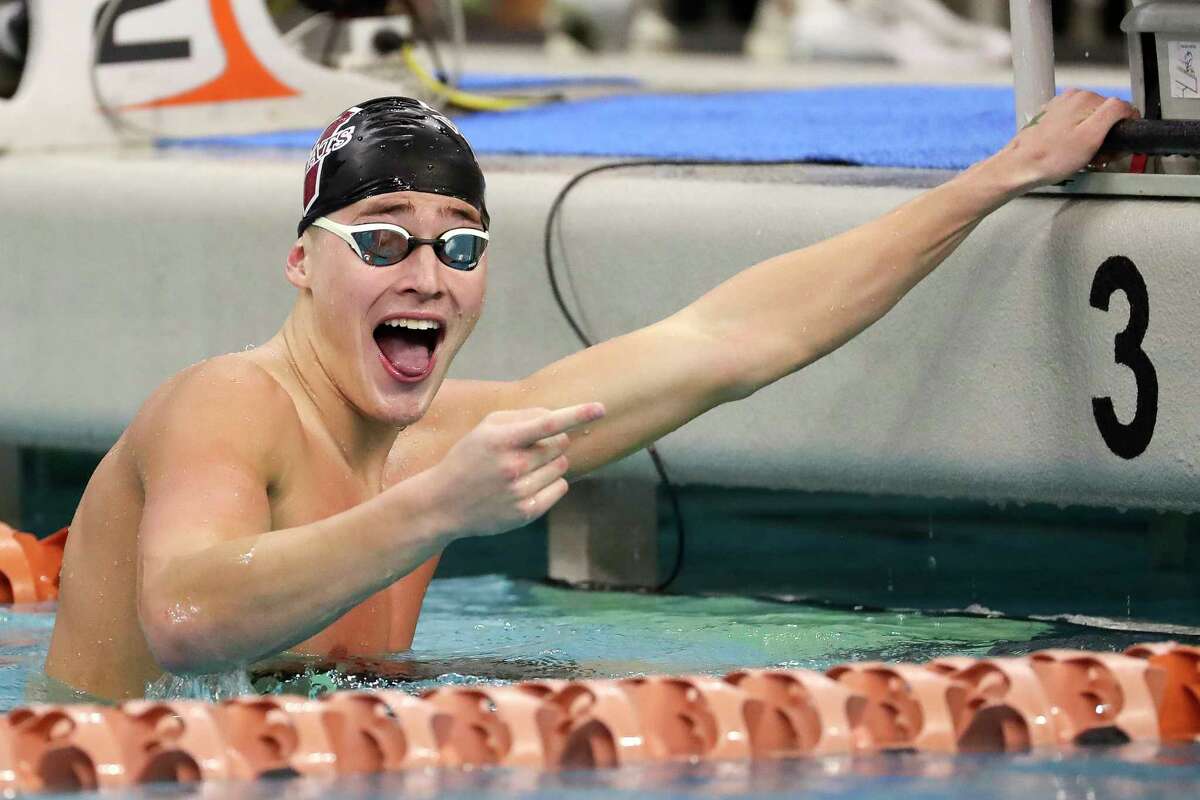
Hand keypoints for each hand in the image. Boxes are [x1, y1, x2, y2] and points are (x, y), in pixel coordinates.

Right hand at [424, 402, 605, 538]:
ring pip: (561, 466)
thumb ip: (522, 417)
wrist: (442, 504)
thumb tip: (556, 416)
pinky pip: (560, 488)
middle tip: (527, 449)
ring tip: (524, 468)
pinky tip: (530, 484)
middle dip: (552, 442)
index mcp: (501, 440)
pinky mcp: (526, 513)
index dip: (577, 414)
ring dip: (552, 462)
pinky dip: (553, 482)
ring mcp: (519, 492)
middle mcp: (512, 466)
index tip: (600, 408)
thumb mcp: (486, 429)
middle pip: (559, 444)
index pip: (547, 423)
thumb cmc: (468, 458)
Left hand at [997, 90, 1137, 189]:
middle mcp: (1071, 98)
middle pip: (1104, 116)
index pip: (1121, 109)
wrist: (1019, 168)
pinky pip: (1073, 129)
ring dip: (1092, 141)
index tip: (1115, 149)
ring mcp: (1059, 109)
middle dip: (1106, 137)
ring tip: (1082, 158)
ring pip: (1089, 123)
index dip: (1123, 132)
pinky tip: (1070, 154)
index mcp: (1084, 98)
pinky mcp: (1050, 121)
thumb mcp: (1091, 136)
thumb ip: (1114, 114)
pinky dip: (1077, 141)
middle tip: (1098, 157)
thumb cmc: (1050, 158)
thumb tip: (1127, 106)